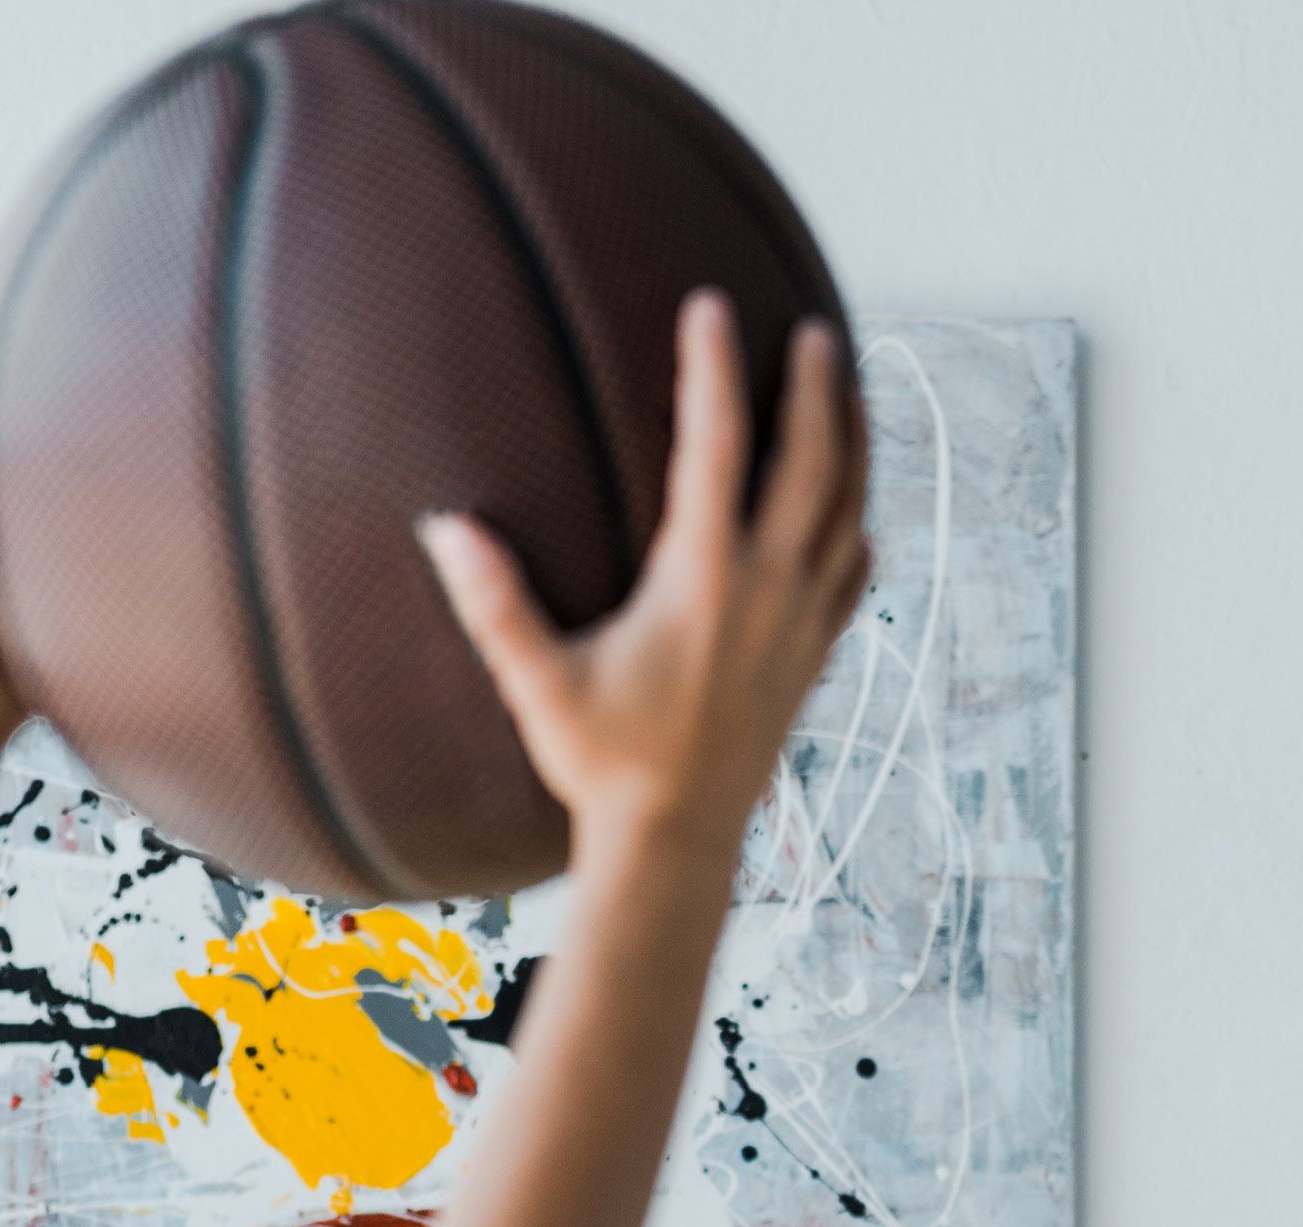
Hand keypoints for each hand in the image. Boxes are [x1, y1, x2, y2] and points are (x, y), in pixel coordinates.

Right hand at [420, 290, 867, 864]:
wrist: (678, 845)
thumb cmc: (605, 766)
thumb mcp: (540, 685)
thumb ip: (494, 605)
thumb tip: (443, 527)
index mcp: (702, 582)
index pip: (716, 446)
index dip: (714, 368)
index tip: (710, 306)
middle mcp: (767, 594)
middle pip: (812, 464)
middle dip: (817, 389)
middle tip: (813, 330)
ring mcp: (801, 626)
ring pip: (849, 511)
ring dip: (853, 444)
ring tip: (849, 388)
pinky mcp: (813, 659)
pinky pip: (854, 575)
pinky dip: (858, 525)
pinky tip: (853, 505)